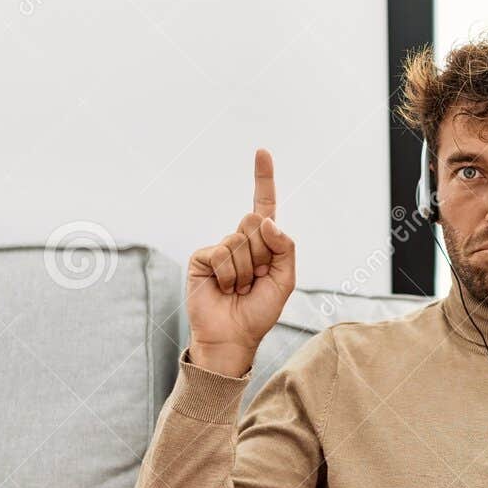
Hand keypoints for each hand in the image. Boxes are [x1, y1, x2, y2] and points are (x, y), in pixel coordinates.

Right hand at [186, 148, 295, 375]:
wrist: (233, 336)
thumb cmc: (260, 311)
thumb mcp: (286, 280)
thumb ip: (284, 247)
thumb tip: (266, 220)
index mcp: (263, 244)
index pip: (264, 205)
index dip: (263, 179)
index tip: (262, 151)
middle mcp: (240, 241)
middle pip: (255, 222)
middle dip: (262, 254)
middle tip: (255, 279)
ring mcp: (220, 248)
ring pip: (239, 241)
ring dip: (245, 271)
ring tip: (239, 289)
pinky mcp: (202, 258)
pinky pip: (220, 253)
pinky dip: (227, 275)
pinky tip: (223, 289)